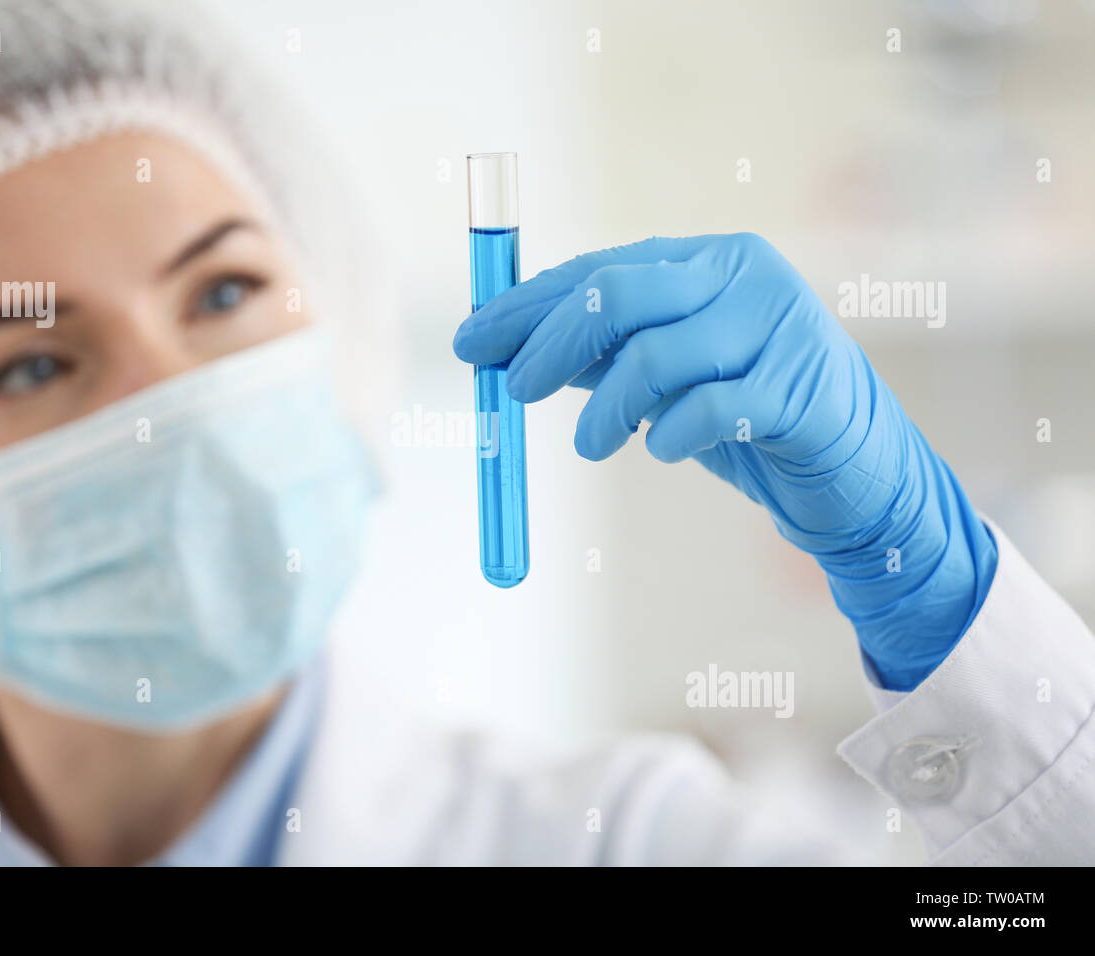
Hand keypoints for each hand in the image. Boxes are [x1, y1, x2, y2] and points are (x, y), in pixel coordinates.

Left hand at [453, 233, 996, 690]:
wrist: (853, 466)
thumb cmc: (749, 414)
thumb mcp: (668, 376)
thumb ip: (603, 356)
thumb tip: (510, 353)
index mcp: (705, 260)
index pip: (597, 270)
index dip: (527, 306)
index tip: (472, 340)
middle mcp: (742, 275)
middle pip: (618, 296)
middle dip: (549, 344)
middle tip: (515, 391)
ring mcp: (778, 326)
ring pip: (656, 354)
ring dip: (604, 407)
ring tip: (585, 446)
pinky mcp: (801, 389)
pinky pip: (710, 408)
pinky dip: (670, 433)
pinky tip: (658, 448)